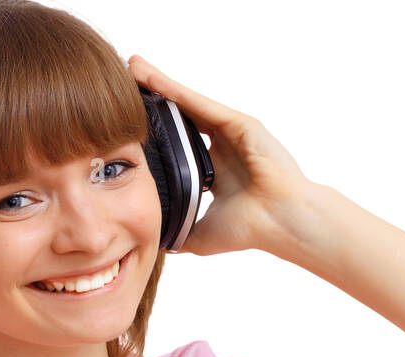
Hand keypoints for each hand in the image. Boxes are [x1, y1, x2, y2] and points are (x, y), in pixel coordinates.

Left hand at [127, 54, 314, 257]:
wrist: (282, 223)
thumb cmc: (251, 229)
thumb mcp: (201, 233)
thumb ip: (179, 230)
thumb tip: (155, 241)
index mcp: (216, 170)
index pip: (177, 145)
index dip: (155, 135)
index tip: (126, 127)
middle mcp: (223, 146)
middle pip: (179, 116)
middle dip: (153, 100)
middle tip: (123, 85)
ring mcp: (231, 131)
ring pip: (186, 103)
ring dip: (158, 84)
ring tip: (131, 67)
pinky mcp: (238, 122)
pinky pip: (198, 102)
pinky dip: (173, 89)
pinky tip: (150, 78)